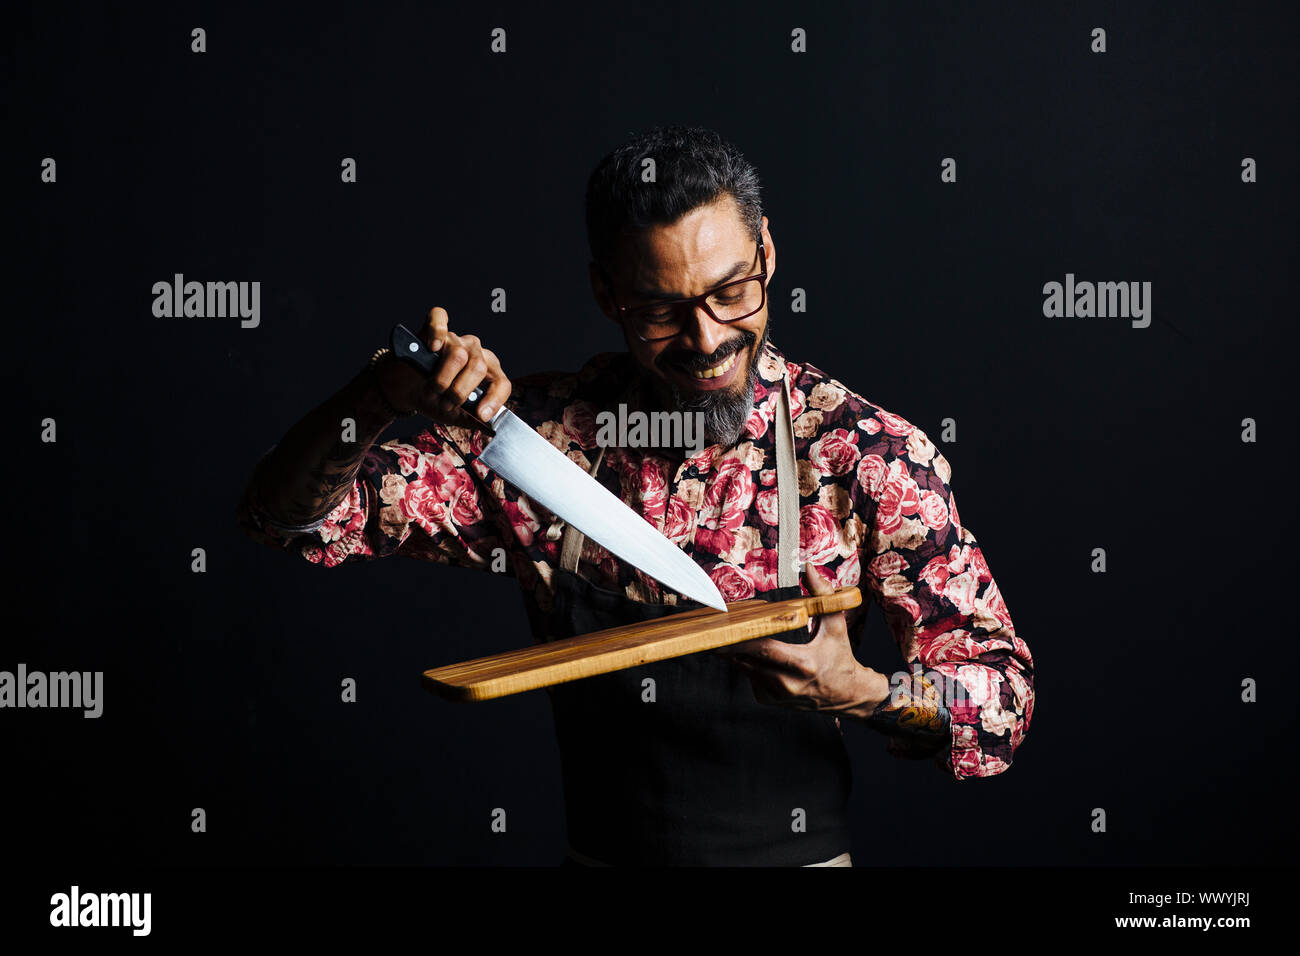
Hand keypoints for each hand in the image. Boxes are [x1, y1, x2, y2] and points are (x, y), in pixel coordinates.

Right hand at [376, 307, 512, 427]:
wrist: (406, 388)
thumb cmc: (435, 398)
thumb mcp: (454, 415)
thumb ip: (472, 420)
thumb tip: (490, 429)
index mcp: (487, 372)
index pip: (501, 382)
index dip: (494, 399)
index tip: (481, 415)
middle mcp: (476, 352)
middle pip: (478, 368)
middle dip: (459, 392)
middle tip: (445, 404)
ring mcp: (456, 338)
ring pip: (458, 354)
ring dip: (442, 379)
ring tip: (433, 391)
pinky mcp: (435, 327)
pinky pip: (440, 320)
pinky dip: (437, 332)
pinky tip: (434, 347)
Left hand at [726, 565, 889, 717]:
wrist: (846, 695)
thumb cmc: (840, 657)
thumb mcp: (836, 626)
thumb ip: (823, 595)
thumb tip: (809, 568)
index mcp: (803, 664)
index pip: (764, 649)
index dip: (741, 637)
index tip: (725, 624)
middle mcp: (787, 683)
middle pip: (746, 660)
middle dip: (728, 643)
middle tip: (714, 627)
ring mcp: (776, 695)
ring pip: (744, 669)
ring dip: (737, 652)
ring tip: (729, 634)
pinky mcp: (769, 700)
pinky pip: (749, 677)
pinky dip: (748, 664)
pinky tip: (754, 654)